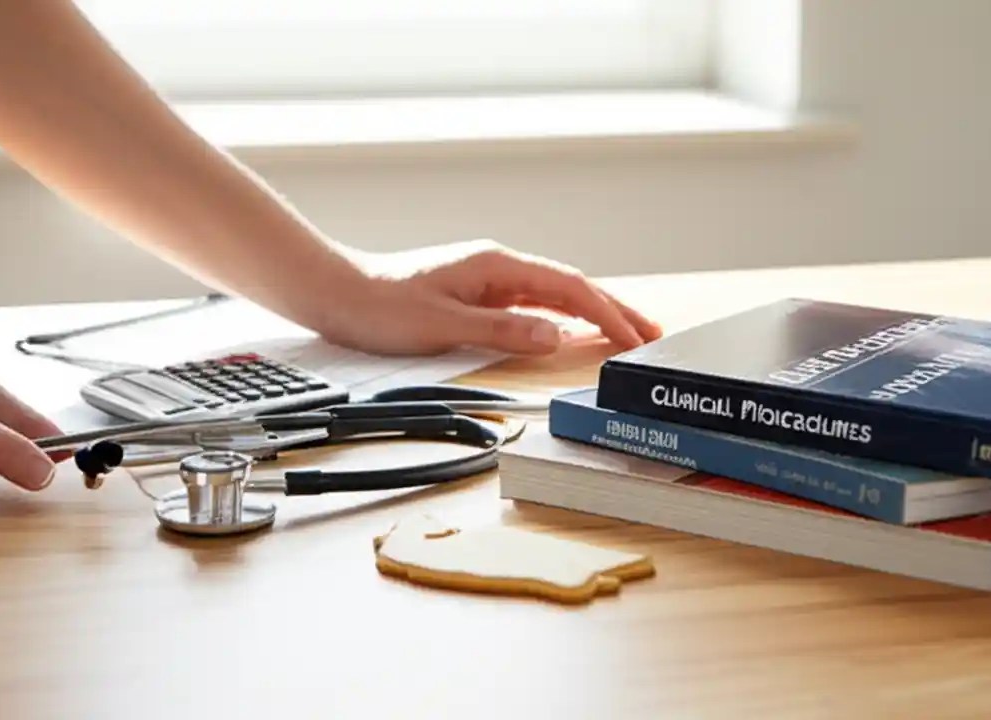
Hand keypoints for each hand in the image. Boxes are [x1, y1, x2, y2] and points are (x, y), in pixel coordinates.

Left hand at [320, 241, 663, 355]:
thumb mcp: (442, 323)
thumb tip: (557, 337)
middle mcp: (498, 268)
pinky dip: (563, 318)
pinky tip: (573, 331)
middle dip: (615, 309)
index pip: (569, 288)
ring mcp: (489, 281)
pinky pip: (534, 306)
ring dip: (593, 313)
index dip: (608, 314)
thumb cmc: (380, 305)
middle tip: (653, 333)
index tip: (636, 338)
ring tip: (628, 331)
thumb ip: (502, 330)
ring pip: (556, 296)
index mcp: (497, 265)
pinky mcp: (477, 296)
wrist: (337, 292)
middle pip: (572, 287)